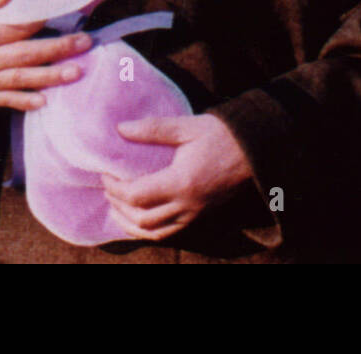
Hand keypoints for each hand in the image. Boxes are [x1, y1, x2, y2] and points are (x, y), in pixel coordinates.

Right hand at [0, 0, 90, 109]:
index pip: (18, 28)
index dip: (40, 20)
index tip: (60, 12)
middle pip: (26, 55)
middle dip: (59, 50)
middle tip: (85, 44)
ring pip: (21, 79)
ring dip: (50, 77)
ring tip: (76, 73)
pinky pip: (5, 100)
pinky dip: (24, 102)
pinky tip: (44, 102)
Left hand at [101, 114, 253, 240]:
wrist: (255, 149)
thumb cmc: (221, 135)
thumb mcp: (187, 126)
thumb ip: (153, 129)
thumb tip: (120, 129)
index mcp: (182, 182)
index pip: (137, 196)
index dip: (115, 188)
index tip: (105, 174)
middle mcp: (187, 205)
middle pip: (141, 219)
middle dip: (118, 206)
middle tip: (107, 188)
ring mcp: (195, 214)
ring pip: (154, 232)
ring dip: (130, 224)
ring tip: (115, 208)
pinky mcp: (201, 216)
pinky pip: (169, 233)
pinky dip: (149, 231)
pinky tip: (139, 220)